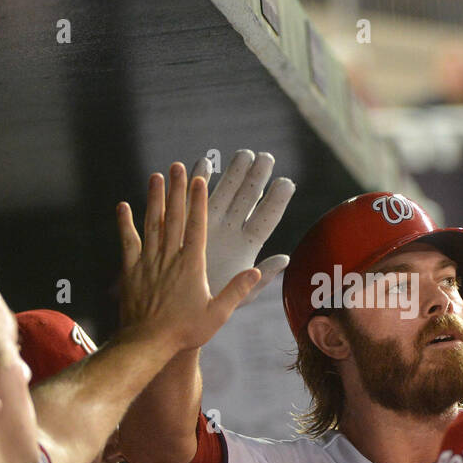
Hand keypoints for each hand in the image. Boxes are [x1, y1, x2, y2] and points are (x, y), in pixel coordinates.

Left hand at [116, 170, 259, 352]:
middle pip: (173, 217)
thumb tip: (257, 270)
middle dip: (176, 190)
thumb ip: (238, 291)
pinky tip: (123, 206)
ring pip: (151, 224)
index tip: (199, 179)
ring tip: (155, 176)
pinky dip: (125, 224)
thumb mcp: (217, 314)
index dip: (198, 201)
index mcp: (191, 266)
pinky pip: (128, 242)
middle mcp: (169, 258)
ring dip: (153, 199)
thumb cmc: (184, 331)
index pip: (196, 226)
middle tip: (177, 166)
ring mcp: (148, 263)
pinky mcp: (131, 271)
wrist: (147, 344)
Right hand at [191, 150, 294, 307]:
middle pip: (247, 197)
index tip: (287, 183)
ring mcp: (210, 221)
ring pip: (225, 190)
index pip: (267, 218)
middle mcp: (231, 229)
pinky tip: (205, 162)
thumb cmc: (212, 306)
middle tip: (266, 158)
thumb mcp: (240, 297)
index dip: (277, 201)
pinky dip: (199, 179)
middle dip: (257, 177)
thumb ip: (261, 278)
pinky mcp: (188, 219)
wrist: (175, 308)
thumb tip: (285, 259)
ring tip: (243, 154)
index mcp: (247, 245)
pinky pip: (194, 194)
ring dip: (233, 171)